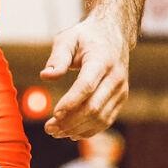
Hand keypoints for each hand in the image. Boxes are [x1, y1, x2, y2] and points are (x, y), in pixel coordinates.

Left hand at [41, 16, 130, 138]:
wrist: (113, 35)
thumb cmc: (86, 37)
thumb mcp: (67, 39)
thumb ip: (57, 57)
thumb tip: (45, 76)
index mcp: (102, 60)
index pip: (87, 86)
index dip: (71, 103)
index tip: (54, 114)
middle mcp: (115, 77)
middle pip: (94, 107)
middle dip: (70, 121)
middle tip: (49, 128)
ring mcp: (121, 90)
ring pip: (101, 118)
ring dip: (77, 129)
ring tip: (56, 132)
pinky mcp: (121, 99)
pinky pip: (106, 120)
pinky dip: (89, 130)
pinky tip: (71, 132)